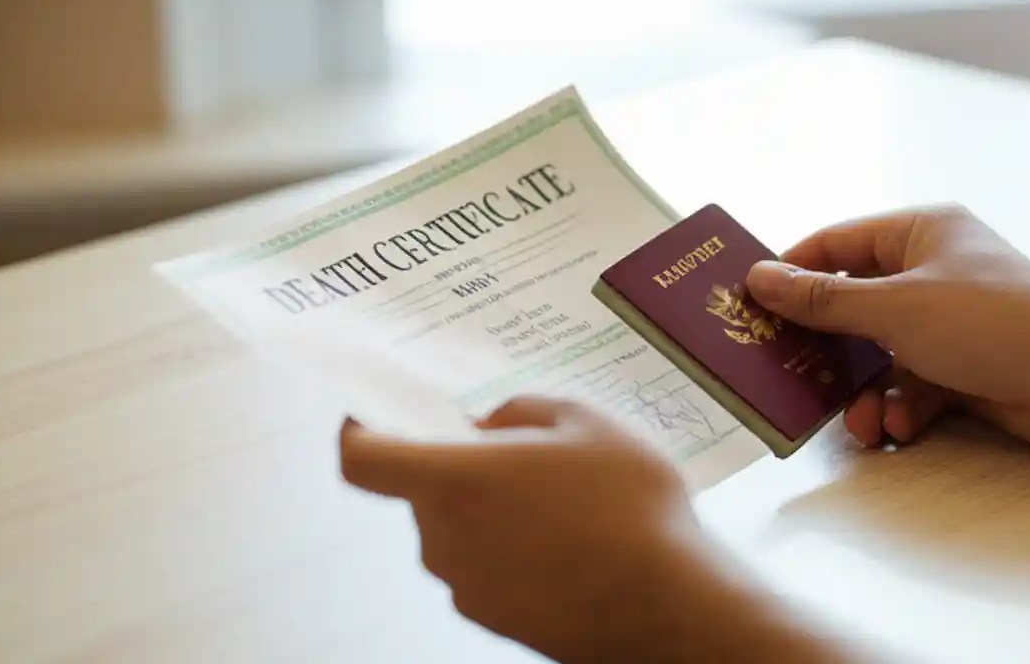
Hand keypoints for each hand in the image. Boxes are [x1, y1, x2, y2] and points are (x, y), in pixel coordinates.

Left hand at [339, 396, 848, 662]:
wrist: (670, 606)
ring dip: (491, 507)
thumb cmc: (630, 507)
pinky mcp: (493, 621)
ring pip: (457, 528)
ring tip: (565, 498)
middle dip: (459, 463)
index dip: (358, 430)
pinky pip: (484, 566)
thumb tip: (491, 422)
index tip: (379, 414)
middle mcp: (445, 539)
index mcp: (455, 481)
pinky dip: (511, 547)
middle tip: (522, 450)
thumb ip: (523, 409)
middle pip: (422, 489)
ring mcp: (467, 587)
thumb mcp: (586, 422)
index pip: (361, 460)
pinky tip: (571, 539)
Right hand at [746, 205, 1029, 450]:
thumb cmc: (991, 324)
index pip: (835, 244)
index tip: (750, 306)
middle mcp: (932, 269)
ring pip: (881, 354)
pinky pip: (913, 382)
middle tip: (788, 375)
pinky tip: (901, 427)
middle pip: (854, 306)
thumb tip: (760, 278)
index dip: (791, 273)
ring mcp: (949, 319)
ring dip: (867, 392)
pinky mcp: (964, 363)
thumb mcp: (893, 309)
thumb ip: (822, 300)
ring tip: (862, 425)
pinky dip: (903, 405)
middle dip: (829, 351)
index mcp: (919, 232)